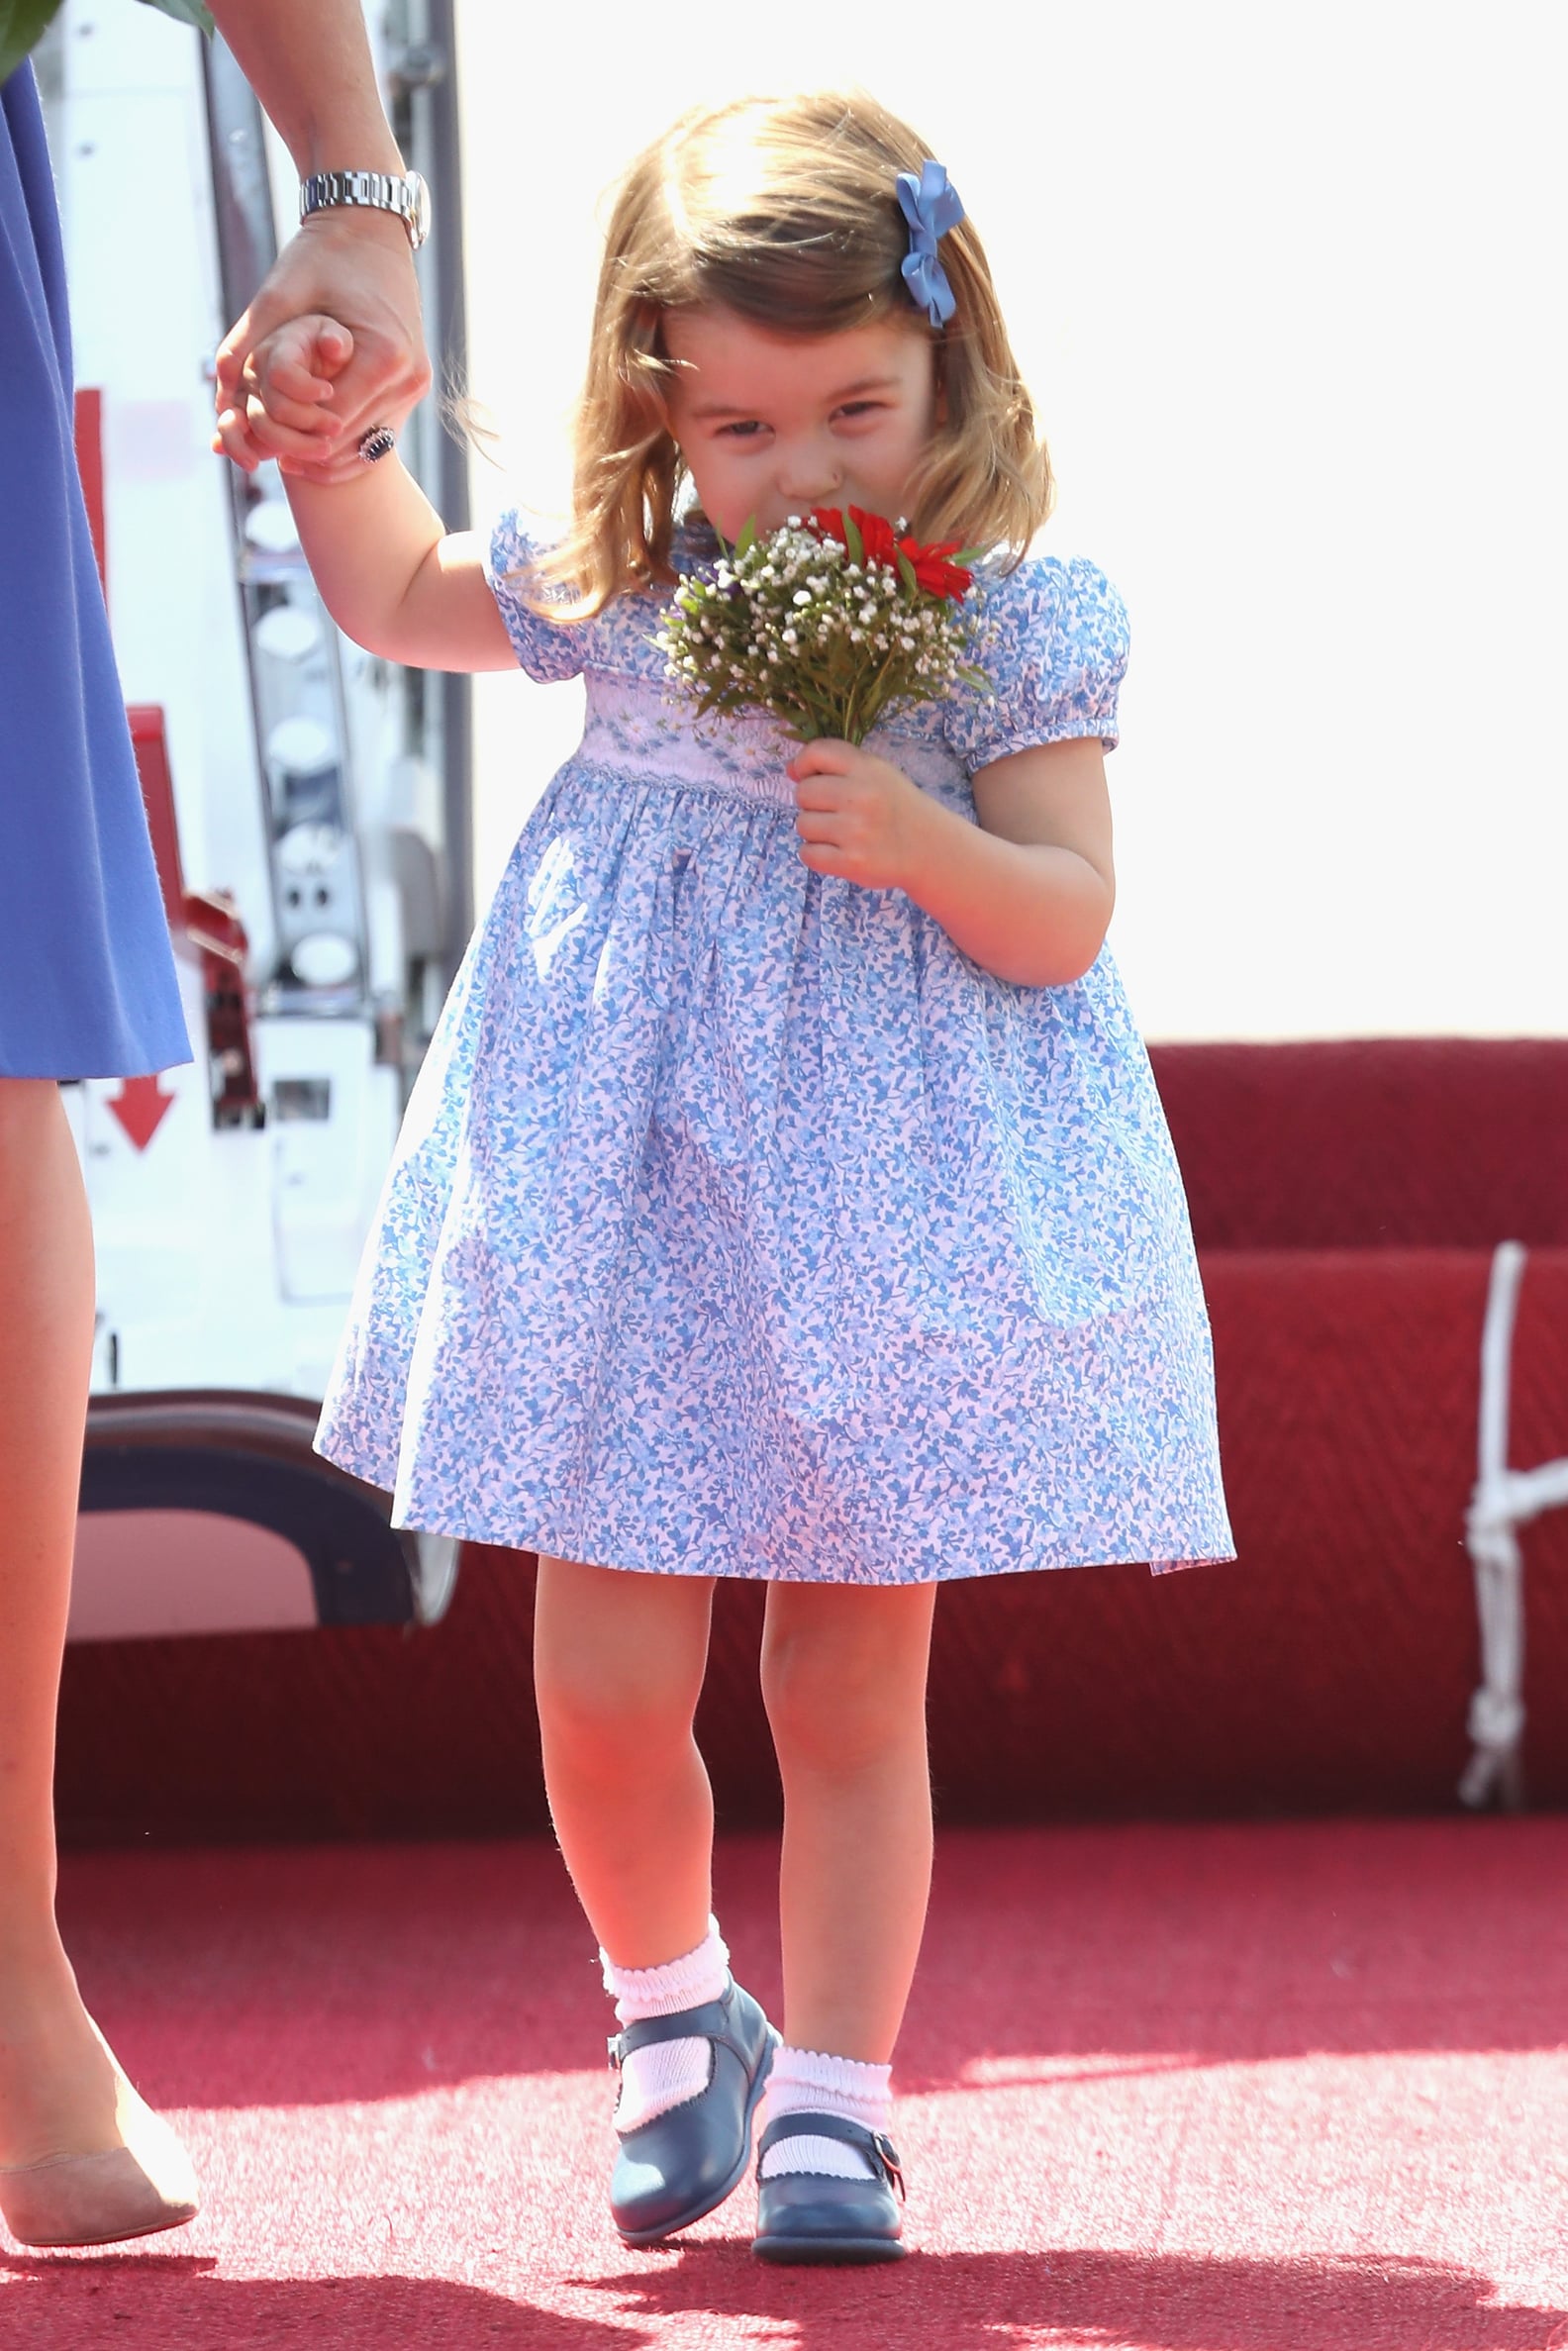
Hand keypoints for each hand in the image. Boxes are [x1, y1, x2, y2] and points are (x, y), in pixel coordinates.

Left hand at [212, 211, 429, 481]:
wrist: (370, 227)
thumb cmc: (323, 256)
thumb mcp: (279, 294)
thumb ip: (248, 342)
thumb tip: (217, 393)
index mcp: (383, 356)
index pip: (333, 422)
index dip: (297, 438)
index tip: (266, 446)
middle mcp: (409, 377)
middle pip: (353, 441)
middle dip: (311, 451)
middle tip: (273, 456)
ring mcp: (416, 383)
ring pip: (370, 445)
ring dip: (331, 451)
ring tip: (292, 453)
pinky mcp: (414, 383)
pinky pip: (380, 429)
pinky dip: (349, 438)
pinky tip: (316, 437)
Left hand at [788, 740, 935, 891]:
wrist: (929, 847)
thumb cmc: (895, 807)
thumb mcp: (877, 773)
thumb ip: (837, 765)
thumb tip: (790, 769)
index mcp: (868, 769)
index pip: (816, 753)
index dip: (803, 764)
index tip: (808, 775)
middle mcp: (861, 797)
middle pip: (803, 792)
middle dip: (811, 802)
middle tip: (834, 811)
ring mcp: (856, 832)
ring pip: (803, 825)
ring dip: (814, 830)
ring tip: (839, 832)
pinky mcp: (852, 862)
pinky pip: (808, 854)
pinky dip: (816, 854)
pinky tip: (836, 850)